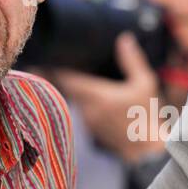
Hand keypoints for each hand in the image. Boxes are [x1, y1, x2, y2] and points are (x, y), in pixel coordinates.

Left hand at [52, 32, 168, 164]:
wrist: (148, 150)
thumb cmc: (147, 115)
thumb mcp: (144, 84)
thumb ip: (132, 60)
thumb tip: (124, 38)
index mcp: (98, 96)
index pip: (67, 79)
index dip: (52, 69)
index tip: (40, 60)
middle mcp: (88, 110)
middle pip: (64, 89)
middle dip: (55, 77)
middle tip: (42, 64)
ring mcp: (88, 121)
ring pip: (72, 100)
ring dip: (68, 90)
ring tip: (60, 75)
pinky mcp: (91, 130)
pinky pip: (79, 110)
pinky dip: (77, 101)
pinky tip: (82, 94)